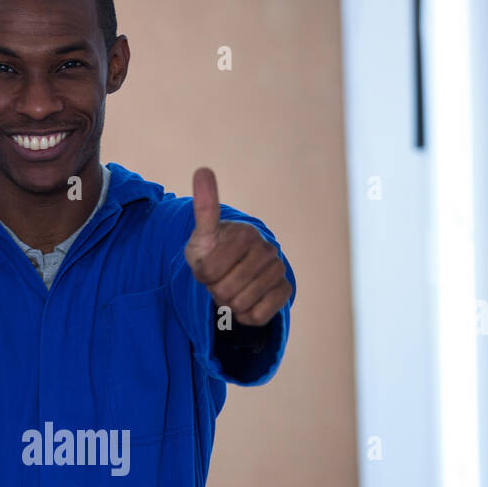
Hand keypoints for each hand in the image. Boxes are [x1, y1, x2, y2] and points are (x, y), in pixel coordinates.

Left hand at [184, 167, 290, 326]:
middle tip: (219, 279)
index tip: (207, 266)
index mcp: (245, 234)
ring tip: (232, 288)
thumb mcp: (202, 234)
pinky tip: (245, 302)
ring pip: (240, 305)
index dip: (201, 276)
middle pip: (225, 291)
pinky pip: (258, 316)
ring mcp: (278, 269)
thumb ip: (204, 207)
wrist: (235, 268)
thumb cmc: (213, 251)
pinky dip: (246, 316)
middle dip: (215, 291)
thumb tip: (203, 170)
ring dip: (229, 304)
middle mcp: (267, 249)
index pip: (209, 272)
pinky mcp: (285, 290)